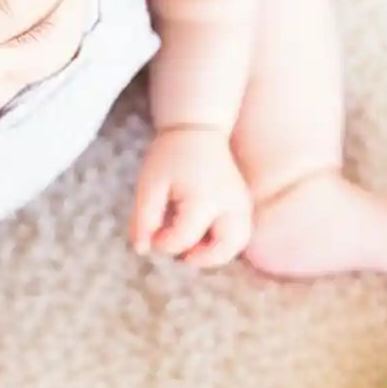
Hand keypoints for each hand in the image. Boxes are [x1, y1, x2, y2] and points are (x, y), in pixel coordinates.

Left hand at [131, 127, 252, 266]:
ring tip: (194, 247)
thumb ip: (143, 219)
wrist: (198, 129)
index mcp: (203, 200)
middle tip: (181, 254)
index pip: (184, 239)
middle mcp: (229, 204)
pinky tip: (203, 235)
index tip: (151, 233)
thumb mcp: (149, 186)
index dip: (163, 243)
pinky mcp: (244, 202)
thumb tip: (142, 249)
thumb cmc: (170, 156)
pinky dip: (224, 241)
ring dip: (216, 252)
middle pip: (224, 249)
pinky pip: (240, 232)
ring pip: (238, 242)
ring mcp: (242, 203)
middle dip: (200, 258)